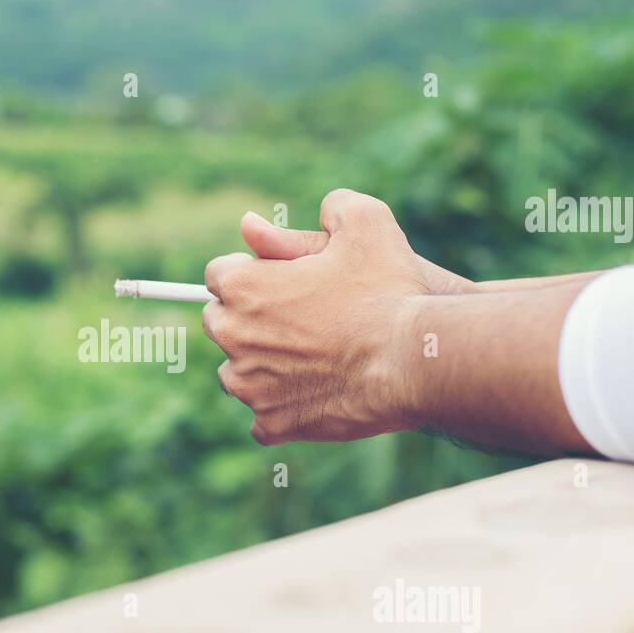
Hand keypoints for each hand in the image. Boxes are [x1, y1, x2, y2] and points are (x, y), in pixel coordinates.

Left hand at [203, 189, 428, 444]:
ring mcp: (250, 386)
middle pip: (218, 323)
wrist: (415, 360)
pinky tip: (308, 396)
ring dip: (258, 366)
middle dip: (246, 318)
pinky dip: (279, 411)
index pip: (219, 274)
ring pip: (235, 373)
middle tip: (292, 318)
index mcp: (242, 286)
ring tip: (304, 358)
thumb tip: (257, 224)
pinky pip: (260, 420)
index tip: (278, 281)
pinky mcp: (272, 424)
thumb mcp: (366, 223)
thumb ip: (325, 209)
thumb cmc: (389, 290)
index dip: (251, 273)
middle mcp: (233, 336)